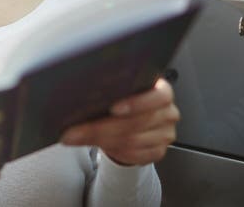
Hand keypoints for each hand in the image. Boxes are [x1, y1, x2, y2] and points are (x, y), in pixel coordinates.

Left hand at [60, 78, 179, 165]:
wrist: (132, 123)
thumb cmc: (124, 101)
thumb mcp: (120, 90)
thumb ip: (112, 88)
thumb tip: (82, 90)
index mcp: (162, 90)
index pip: (159, 96)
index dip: (135, 103)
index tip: (112, 108)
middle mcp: (168, 112)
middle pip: (137, 122)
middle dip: (101, 127)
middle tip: (75, 130)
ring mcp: (165, 134)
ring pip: (132, 141)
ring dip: (101, 140)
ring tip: (78, 137)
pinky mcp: (158, 152)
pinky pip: (134, 155)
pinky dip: (113, 151)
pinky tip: (96, 145)